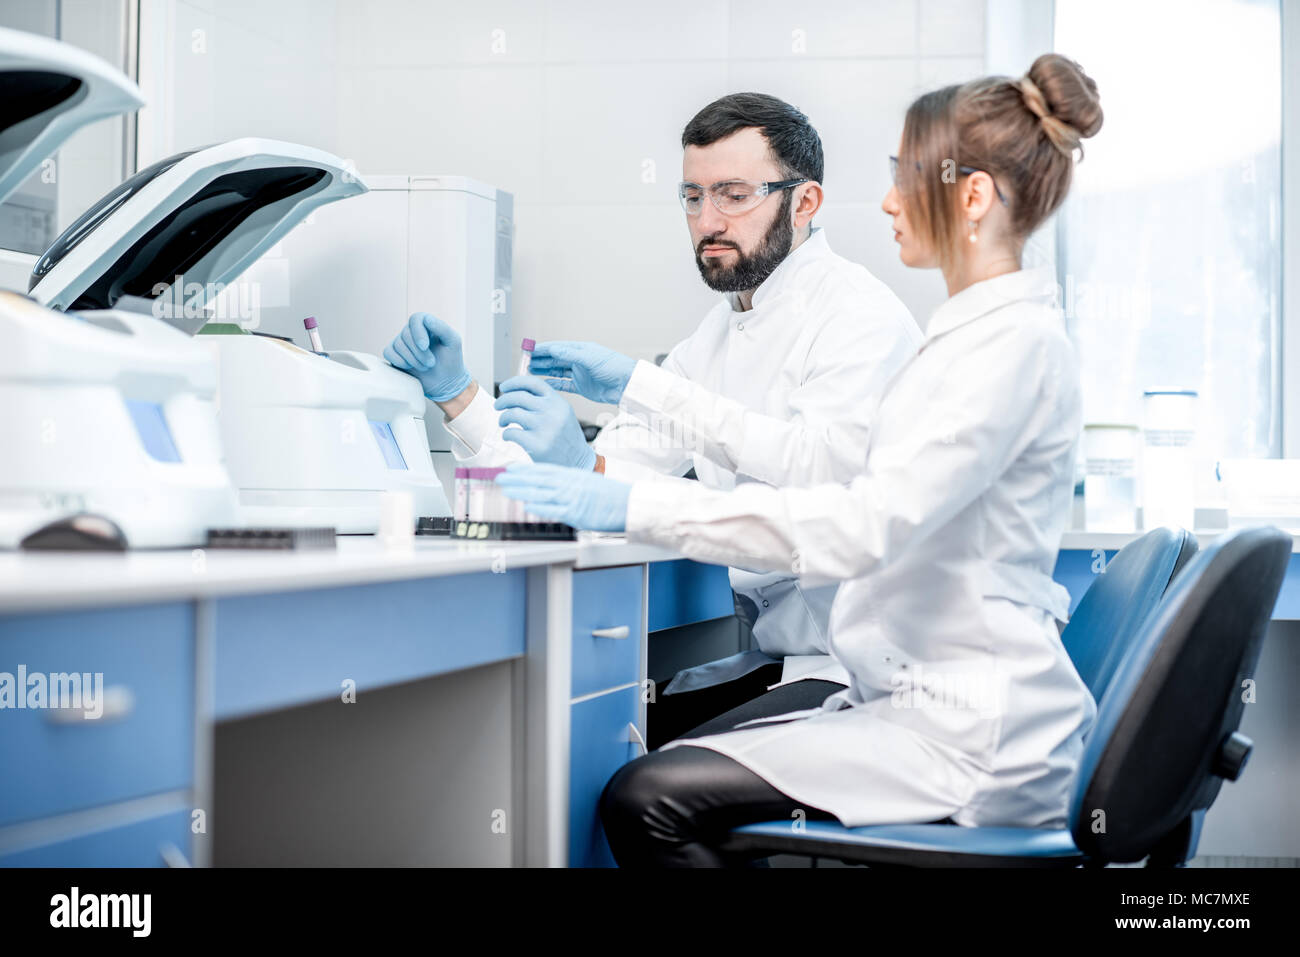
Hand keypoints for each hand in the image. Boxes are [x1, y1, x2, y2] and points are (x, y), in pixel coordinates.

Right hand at [383, 312, 472, 401]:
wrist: (445, 381)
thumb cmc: (451, 360)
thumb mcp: (453, 342)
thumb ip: (442, 328)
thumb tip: (426, 319)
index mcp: (426, 323)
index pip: (415, 319)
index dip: (418, 333)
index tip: (425, 347)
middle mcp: (412, 330)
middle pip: (406, 335)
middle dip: (419, 353)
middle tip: (431, 363)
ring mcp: (402, 342)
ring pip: (398, 345)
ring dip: (413, 360)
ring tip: (425, 366)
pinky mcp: (394, 354)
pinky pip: (388, 352)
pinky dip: (399, 361)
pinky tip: (410, 367)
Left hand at [495, 376, 596, 469]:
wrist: (577, 462)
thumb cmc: (565, 438)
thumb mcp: (562, 414)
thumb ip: (545, 402)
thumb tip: (516, 392)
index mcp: (558, 402)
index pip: (533, 383)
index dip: (514, 382)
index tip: (503, 387)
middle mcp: (552, 411)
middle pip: (518, 396)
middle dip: (503, 400)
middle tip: (497, 406)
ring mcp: (544, 427)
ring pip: (512, 413)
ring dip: (503, 417)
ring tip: (503, 423)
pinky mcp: (537, 444)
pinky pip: (511, 433)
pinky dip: (506, 434)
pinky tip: (508, 437)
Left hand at [496, 463, 630, 531]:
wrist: (630, 504)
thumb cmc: (611, 496)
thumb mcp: (588, 484)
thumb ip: (570, 484)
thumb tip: (554, 486)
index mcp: (573, 476)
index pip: (544, 470)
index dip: (525, 469)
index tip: (510, 468)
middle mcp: (571, 484)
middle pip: (538, 480)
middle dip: (517, 479)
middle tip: (499, 477)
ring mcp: (573, 498)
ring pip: (542, 493)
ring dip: (522, 490)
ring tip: (506, 489)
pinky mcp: (578, 514)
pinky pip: (555, 510)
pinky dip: (540, 508)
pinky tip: (527, 506)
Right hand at [527, 341, 635, 404]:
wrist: (627, 384)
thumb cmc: (615, 367)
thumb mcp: (591, 359)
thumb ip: (570, 355)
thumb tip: (553, 350)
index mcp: (581, 350)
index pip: (557, 348)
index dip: (542, 349)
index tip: (528, 350)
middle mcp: (579, 361)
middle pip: (554, 359)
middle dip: (539, 360)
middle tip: (525, 362)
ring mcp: (580, 374)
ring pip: (556, 371)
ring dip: (543, 371)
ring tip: (530, 371)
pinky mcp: (582, 387)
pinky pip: (563, 384)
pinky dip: (553, 384)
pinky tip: (543, 384)